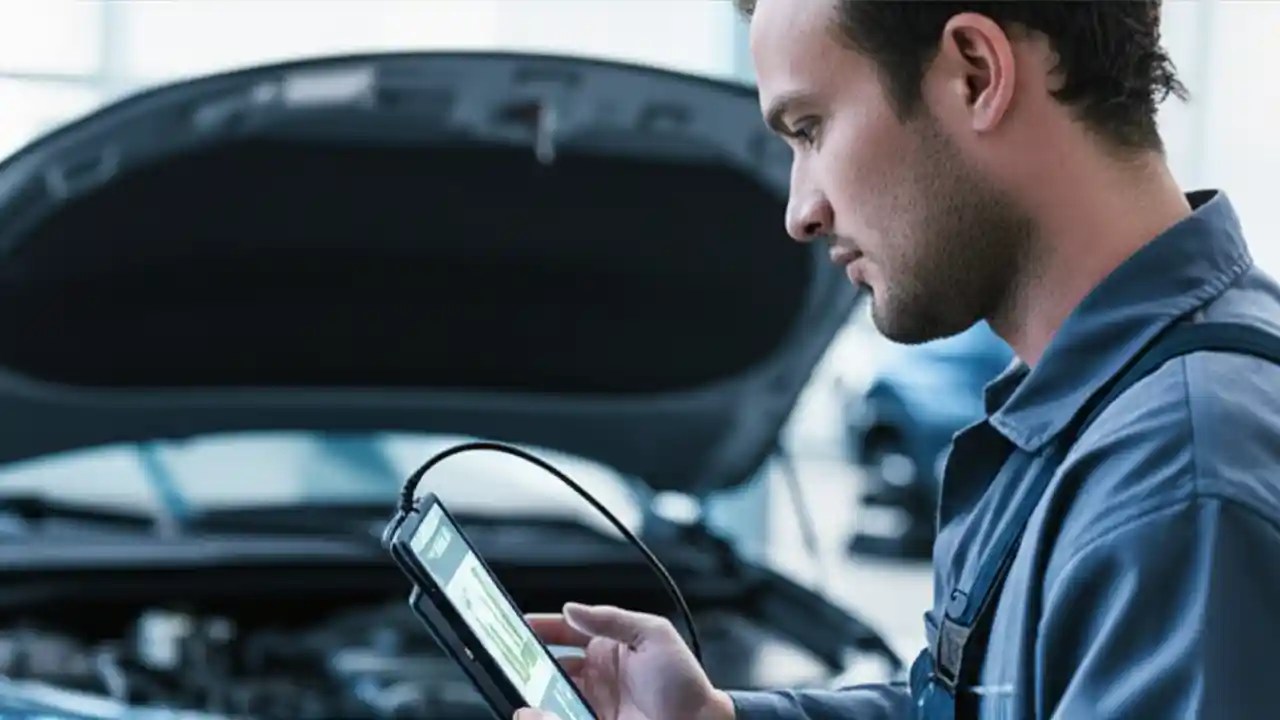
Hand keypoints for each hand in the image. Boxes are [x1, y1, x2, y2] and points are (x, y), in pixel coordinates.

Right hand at [513, 602, 733, 719]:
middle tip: (512, 660)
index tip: (518, 627)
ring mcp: (592, 703)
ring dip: (535, 690)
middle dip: (530, 662)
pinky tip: (540, 709)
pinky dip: (547, 713)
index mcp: (608, 648)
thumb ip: (611, 619)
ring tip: (523, 687)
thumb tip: (572, 609)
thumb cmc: (685, 682)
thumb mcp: (653, 634)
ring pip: (550, 695)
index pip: (565, 634)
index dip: (541, 628)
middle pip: (551, 666)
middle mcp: (596, 676)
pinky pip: (562, 715)